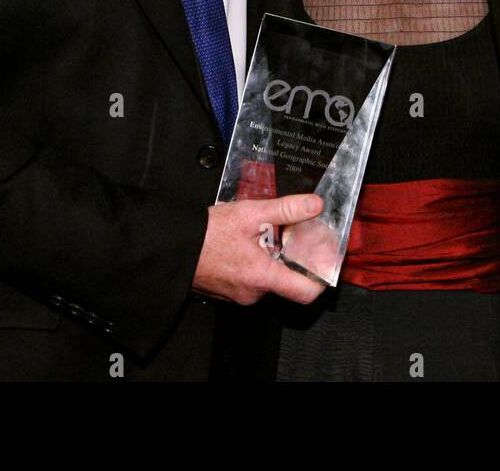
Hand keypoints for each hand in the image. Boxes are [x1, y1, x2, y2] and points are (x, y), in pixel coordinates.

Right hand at [192, 194, 325, 305]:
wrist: (173, 248)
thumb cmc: (206, 234)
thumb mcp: (250, 213)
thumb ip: (285, 209)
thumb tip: (313, 205)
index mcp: (262, 277)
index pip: (306, 292)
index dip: (322, 276)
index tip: (327, 259)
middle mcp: (253, 292)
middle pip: (289, 279)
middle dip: (296, 256)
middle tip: (297, 232)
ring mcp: (240, 293)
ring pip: (270, 277)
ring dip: (275, 256)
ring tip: (270, 230)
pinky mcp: (229, 290)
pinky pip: (253, 278)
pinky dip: (259, 261)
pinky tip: (252, 240)